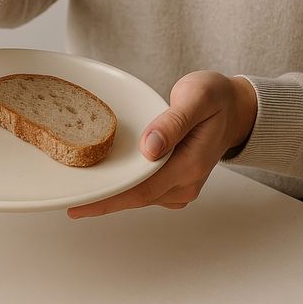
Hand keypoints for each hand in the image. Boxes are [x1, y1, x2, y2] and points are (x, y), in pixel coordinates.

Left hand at [67, 71, 256, 217]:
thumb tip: (150, 148)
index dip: (108, 199)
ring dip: (111, 194)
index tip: (78, 205)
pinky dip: (123, 187)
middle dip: (101, 201)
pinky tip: (104, 178)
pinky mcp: (174, 183)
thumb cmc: (215, 99)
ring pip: (138, 196)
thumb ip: (173, 121)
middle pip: (135, 198)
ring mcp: (181, 187)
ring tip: (78, 189)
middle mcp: (185, 183)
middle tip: (67, 201)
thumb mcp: (197, 98)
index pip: (141, 189)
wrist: (235, 109)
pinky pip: (144, 190)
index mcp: (190, 165)